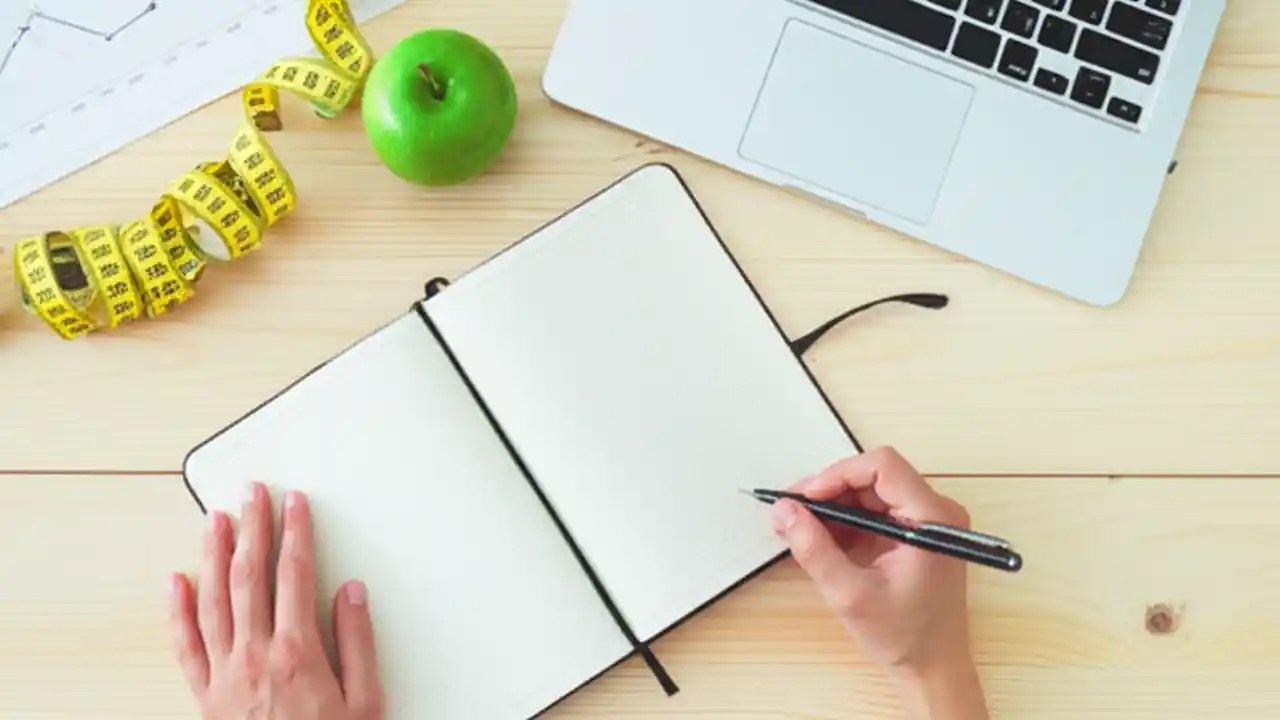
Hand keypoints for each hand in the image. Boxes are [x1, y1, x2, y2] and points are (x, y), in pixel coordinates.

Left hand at [169, 483, 383, 719]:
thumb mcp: (367, 703)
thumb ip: (357, 643)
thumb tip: (351, 593)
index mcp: (298, 654)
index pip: (295, 574)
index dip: (296, 532)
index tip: (296, 504)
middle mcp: (255, 657)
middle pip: (250, 576)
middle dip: (254, 527)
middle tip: (253, 493)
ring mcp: (224, 676)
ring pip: (213, 600)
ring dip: (214, 554)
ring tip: (216, 520)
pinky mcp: (205, 698)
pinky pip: (185, 645)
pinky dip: (178, 610)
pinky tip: (176, 581)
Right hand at [771, 447, 987, 719]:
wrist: (934, 668)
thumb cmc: (905, 637)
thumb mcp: (850, 594)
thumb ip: (814, 549)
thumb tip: (784, 511)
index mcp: (931, 519)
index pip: (882, 466)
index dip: (837, 474)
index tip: (805, 498)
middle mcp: (935, 511)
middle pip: (873, 476)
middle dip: (829, 490)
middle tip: (792, 512)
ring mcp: (927, 521)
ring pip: (870, 491)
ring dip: (834, 506)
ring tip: (801, 528)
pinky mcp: (916, 532)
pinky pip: (875, 510)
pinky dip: (846, 520)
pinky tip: (822, 539)